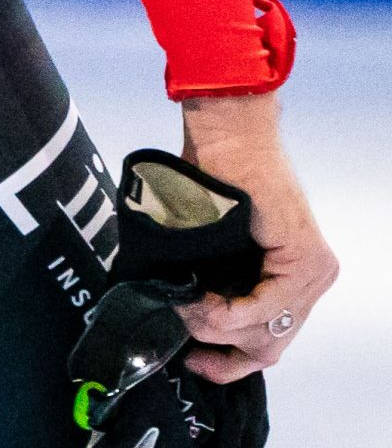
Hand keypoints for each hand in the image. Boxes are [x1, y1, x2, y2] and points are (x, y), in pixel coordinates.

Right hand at [174, 92, 337, 380]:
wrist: (226, 133)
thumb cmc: (210, 175)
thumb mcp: (212, 241)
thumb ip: (212, 279)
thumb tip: (183, 318)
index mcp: (292, 276)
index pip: (270, 340)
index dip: (231, 361)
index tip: (194, 361)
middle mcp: (312, 278)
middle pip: (270, 344)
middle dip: (221, 349)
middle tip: (183, 337)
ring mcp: (314, 270)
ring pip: (267, 330)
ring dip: (218, 327)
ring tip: (182, 309)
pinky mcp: (307, 258)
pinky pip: (269, 306)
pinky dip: (233, 311)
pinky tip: (205, 304)